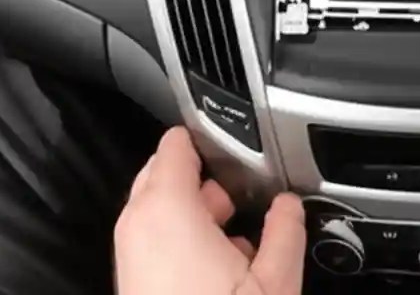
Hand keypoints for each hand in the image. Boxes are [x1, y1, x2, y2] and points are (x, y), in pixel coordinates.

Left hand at [114, 127, 305, 294]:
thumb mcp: (275, 280)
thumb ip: (286, 230)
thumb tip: (290, 208)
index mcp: (167, 209)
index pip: (176, 145)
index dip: (209, 138)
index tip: (231, 145)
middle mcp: (138, 226)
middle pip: (167, 174)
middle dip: (206, 180)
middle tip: (240, 197)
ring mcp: (129, 255)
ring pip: (162, 211)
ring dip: (195, 214)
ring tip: (234, 239)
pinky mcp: (131, 280)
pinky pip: (155, 242)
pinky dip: (182, 242)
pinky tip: (217, 270)